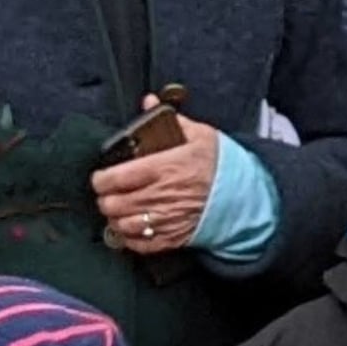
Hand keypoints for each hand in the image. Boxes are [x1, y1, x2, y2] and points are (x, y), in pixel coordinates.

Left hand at [91, 107, 224, 257]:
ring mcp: (166, 220)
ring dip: (114, 218)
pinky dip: (129, 239)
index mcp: (163, 168)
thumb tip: (148, 101)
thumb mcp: (199, 135)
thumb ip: (169, 120)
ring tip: (118, 210)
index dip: (100, 179)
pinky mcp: (173, 237)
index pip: (115, 178)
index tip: (101, 177)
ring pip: (122, 225)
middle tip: (108, 193)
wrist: (246, 196)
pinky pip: (140, 244)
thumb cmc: (220, 165)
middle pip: (113, 204)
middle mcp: (161, 196)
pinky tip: (130, 228)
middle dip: (105, 199)